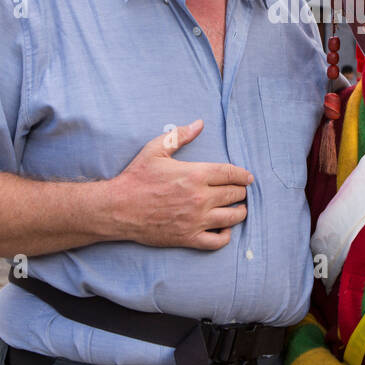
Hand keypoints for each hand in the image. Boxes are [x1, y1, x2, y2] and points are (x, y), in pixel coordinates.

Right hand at [107, 119, 252, 250]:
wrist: (117, 208)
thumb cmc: (136, 178)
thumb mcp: (155, 150)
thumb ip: (180, 135)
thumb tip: (200, 123)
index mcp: (195, 175)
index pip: (231, 174)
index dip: (243, 175)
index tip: (247, 177)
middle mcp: (200, 198)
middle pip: (235, 195)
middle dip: (240, 192)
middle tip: (239, 191)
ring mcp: (196, 220)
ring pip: (232, 217)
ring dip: (239, 212)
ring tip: (237, 208)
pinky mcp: (188, 238)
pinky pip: (217, 241)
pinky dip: (226, 235)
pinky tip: (224, 229)